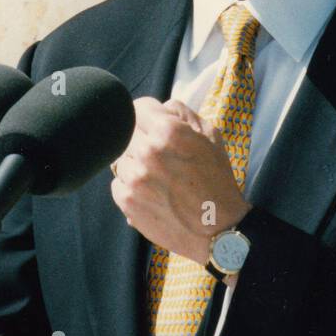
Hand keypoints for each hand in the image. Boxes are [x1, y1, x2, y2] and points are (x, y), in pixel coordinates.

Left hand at [110, 96, 250, 262]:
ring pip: (120, 157)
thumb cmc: (217, 180)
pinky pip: (117, 182)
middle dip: (140, 138)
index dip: (147, 114)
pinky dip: (130, 185)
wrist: (218, 229)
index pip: (137, 107)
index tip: (152, 124)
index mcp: (169, 132)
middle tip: (157, 153)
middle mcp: (147, 152)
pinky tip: (151, 192)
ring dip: (134, 162)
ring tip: (156, 175)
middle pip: (125, 131)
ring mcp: (134, 177)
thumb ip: (183, 113)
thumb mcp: (211, 136)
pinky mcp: (127, 200)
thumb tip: (160, 107)